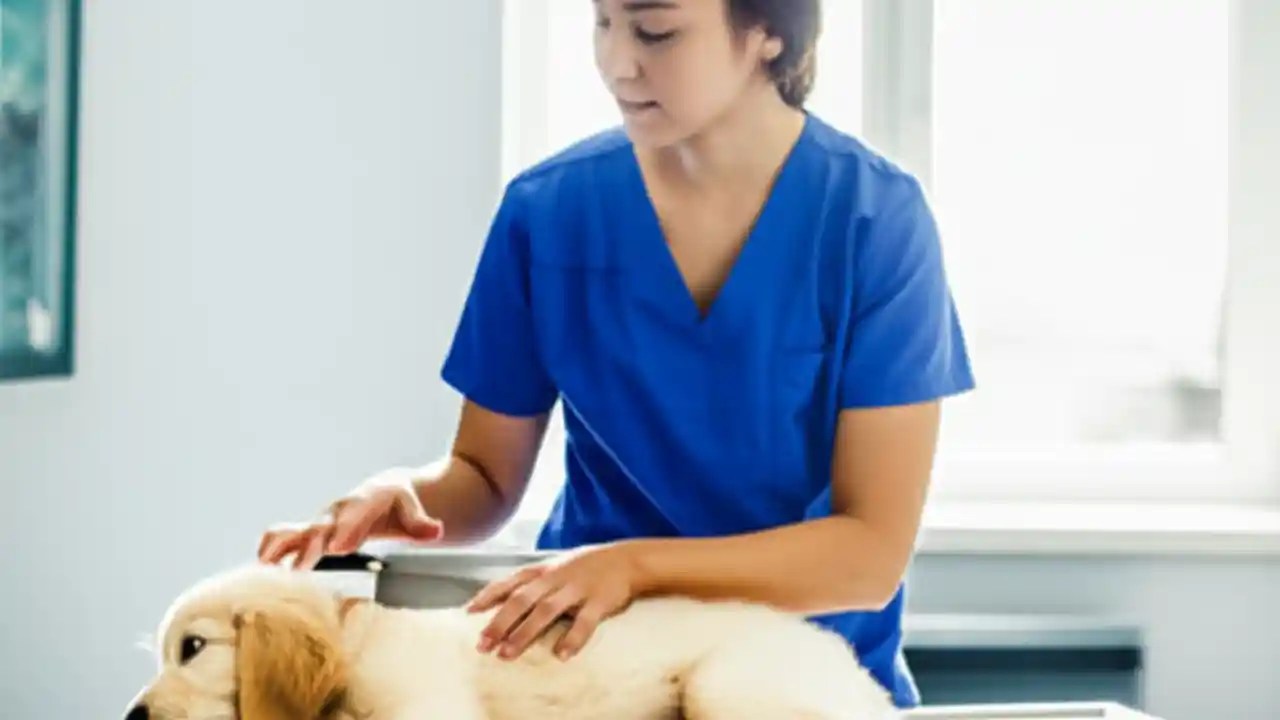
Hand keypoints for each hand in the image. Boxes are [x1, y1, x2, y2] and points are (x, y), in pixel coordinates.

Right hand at [257, 467, 443, 569]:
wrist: (387, 492)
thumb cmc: (400, 502)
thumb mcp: (413, 508)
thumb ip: (421, 522)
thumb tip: (436, 531)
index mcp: (365, 501)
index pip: (356, 515)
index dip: (346, 529)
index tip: (337, 547)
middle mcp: (337, 512)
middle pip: (319, 526)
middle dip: (308, 546)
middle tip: (297, 568)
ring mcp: (321, 524)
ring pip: (291, 532)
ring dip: (276, 551)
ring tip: (261, 573)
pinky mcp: (311, 537)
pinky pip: (285, 543)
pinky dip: (271, 558)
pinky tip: (257, 581)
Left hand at [466, 544, 644, 660]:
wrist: (626, 559)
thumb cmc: (585, 566)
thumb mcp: (555, 567)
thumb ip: (531, 581)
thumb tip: (500, 597)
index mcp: (543, 571)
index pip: (510, 582)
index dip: (488, 597)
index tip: (469, 613)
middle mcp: (556, 578)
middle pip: (522, 600)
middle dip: (500, 623)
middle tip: (482, 645)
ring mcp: (577, 588)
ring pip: (546, 611)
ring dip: (525, 633)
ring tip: (507, 654)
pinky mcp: (600, 600)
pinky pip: (585, 621)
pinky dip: (573, 638)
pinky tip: (562, 654)